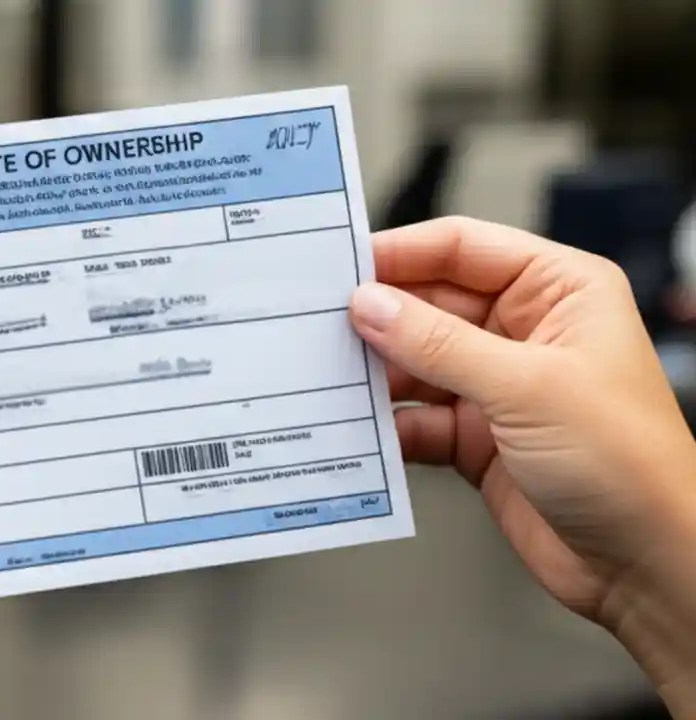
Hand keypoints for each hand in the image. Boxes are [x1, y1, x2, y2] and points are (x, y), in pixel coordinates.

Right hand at [349, 217, 695, 713]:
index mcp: (560, 291)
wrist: (647, 563)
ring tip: (331, 375)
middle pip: (431, 304)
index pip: (464, 248)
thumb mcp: (527, 387)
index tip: (345, 268)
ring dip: (377, 373)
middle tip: (321, 324)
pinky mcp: (477, 438)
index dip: (402, 253)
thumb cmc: (631, 465)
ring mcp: (499, 387)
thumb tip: (371, 305)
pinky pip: (416, 418)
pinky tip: (361, 427)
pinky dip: (387, 424)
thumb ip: (438, 343)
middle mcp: (527, 331)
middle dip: (380, 317)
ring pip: (417, 363)